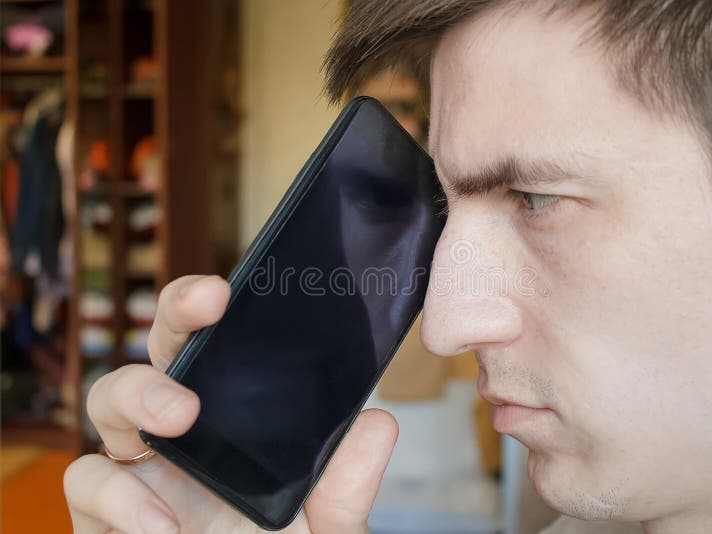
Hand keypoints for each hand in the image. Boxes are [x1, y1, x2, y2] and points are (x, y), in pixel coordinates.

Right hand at [64, 275, 397, 532]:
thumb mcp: (329, 523)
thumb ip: (347, 481)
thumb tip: (378, 424)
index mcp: (234, 421)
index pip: (219, 346)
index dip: (213, 308)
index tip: (228, 289)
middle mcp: (183, 435)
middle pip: (163, 349)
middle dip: (177, 313)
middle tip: (206, 305)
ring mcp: (139, 471)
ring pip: (108, 396)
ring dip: (138, 393)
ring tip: (178, 418)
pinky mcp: (104, 515)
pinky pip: (87, 481)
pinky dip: (119, 496)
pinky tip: (162, 525)